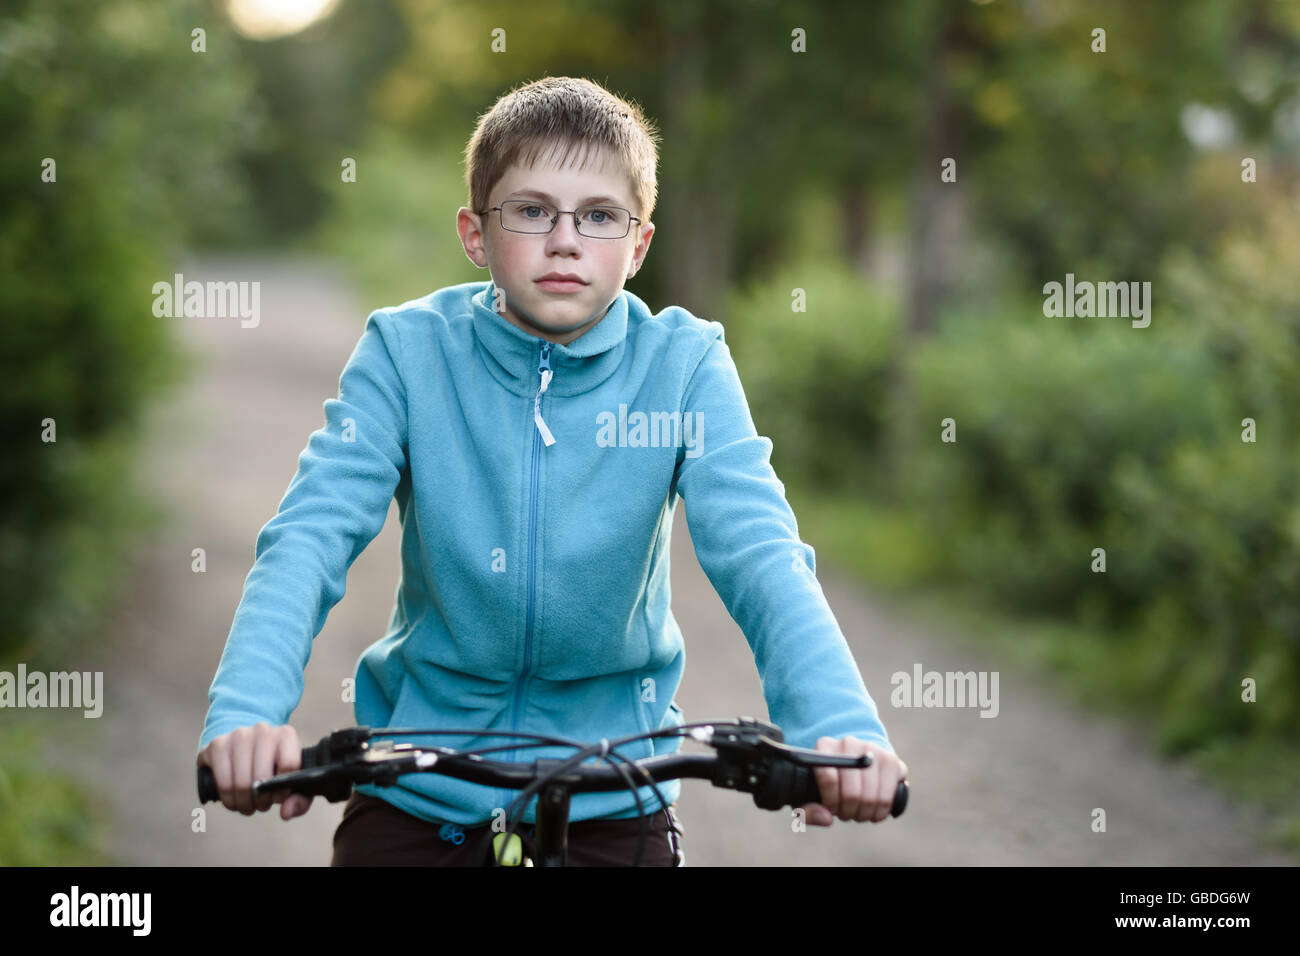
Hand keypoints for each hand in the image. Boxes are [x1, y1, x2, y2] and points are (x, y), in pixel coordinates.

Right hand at [196, 722, 314, 819]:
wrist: (244, 747)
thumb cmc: (272, 767)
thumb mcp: (292, 781)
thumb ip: (299, 800)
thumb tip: (286, 813)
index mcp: (286, 735)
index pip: (289, 765)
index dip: (282, 790)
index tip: (278, 797)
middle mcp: (262, 731)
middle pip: (261, 778)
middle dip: (260, 801)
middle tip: (260, 805)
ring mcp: (238, 736)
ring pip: (241, 783)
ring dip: (244, 803)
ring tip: (247, 804)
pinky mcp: (217, 745)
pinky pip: (223, 782)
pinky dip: (228, 799)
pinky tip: (233, 799)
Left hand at [801, 735, 907, 825]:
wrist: (854, 761)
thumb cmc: (827, 782)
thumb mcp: (808, 794)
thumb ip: (807, 811)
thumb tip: (827, 818)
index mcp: (824, 746)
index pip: (829, 779)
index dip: (830, 802)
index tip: (830, 808)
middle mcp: (849, 744)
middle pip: (852, 792)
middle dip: (848, 812)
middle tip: (845, 813)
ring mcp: (873, 749)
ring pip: (871, 797)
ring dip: (863, 814)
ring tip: (857, 813)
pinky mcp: (892, 760)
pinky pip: (888, 797)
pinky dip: (880, 812)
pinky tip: (873, 811)